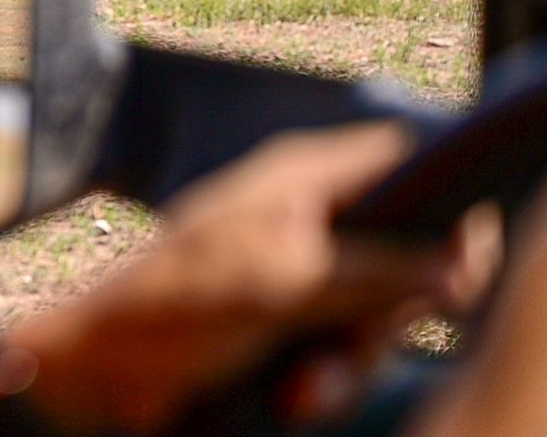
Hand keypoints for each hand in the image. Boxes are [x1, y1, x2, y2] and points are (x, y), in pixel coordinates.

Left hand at [2, 121, 494, 432]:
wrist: (101, 369)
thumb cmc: (170, 306)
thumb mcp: (282, 283)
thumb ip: (372, 268)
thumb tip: (453, 260)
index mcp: (298, 175)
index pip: (399, 159)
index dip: (438, 208)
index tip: (447, 272)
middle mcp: (302, 212)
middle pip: (404, 249)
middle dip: (386, 313)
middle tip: (357, 341)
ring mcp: (295, 265)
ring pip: (375, 309)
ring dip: (348, 359)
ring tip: (305, 387)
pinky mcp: (283, 316)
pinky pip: (338, 345)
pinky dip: (324, 377)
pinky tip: (293, 397)